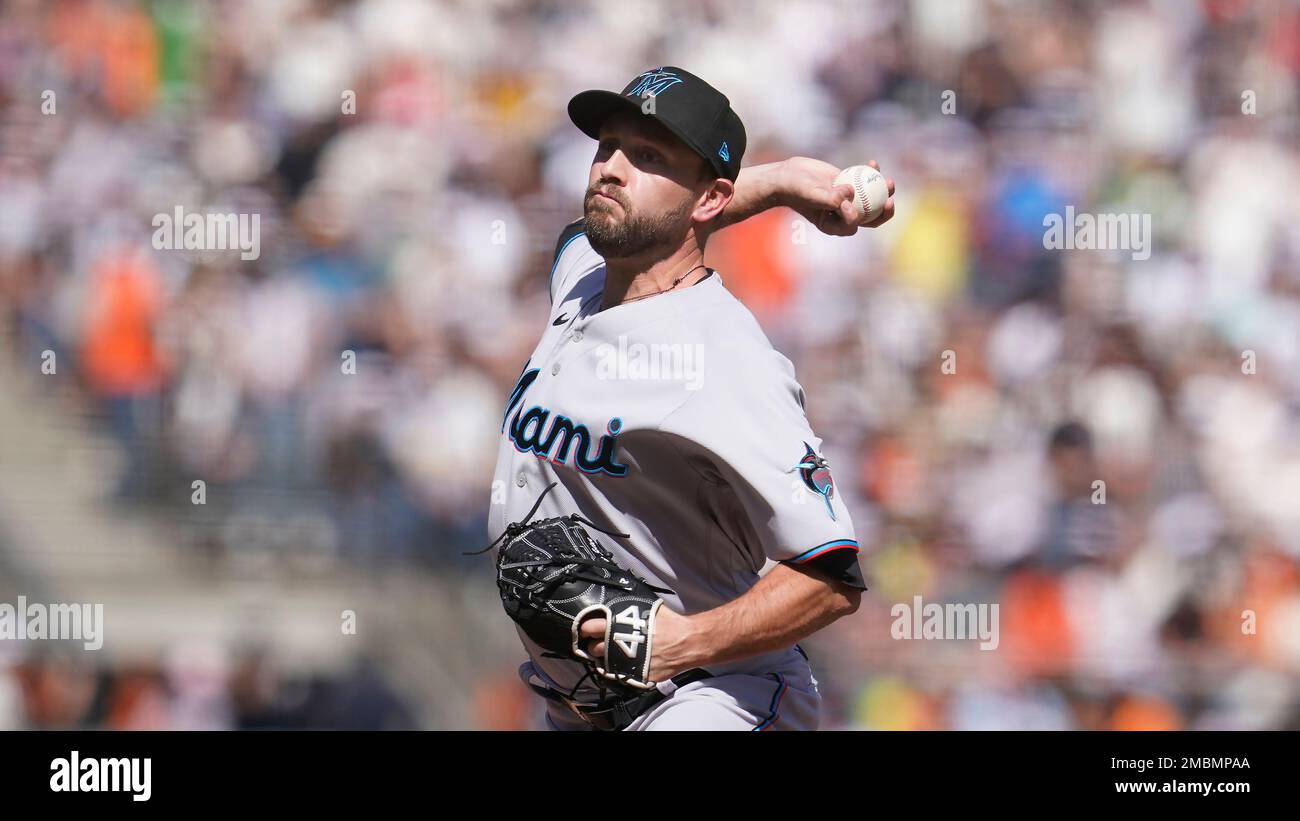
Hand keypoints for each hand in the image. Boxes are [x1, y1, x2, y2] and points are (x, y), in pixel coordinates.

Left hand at [578, 604, 694, 682]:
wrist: (687, 643)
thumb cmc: (669, 623)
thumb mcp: (647, 609)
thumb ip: (628, 609)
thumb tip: (615, 604)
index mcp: (621, 625)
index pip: (591, 627)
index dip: (587, 628)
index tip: (587, 630)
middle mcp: (620, 645)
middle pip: (594, 648)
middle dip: (596, 645)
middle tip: (601, 642)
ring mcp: (626, 663)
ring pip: (603, 664)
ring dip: (605, 659)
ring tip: (612, 654)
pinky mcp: (635, 676)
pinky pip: (619, 675)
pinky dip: (619, 670)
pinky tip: (624, 664)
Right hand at [777, 156, 895, 234]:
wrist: (787, 175)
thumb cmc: (796, 189)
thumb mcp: (812, 195)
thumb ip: (831, 199)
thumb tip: (852, 195)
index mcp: (834, 224)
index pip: (854, 225)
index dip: (862, 218)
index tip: (854, 204)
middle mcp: (842, 214)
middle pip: (869, 216)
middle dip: (883, 210)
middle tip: (889, 200)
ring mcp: (846, 198)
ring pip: (870, 197)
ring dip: (883, 190)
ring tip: (889, 181)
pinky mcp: (847, 182)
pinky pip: (863, 179)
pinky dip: (870, 172)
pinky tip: (873, 163)